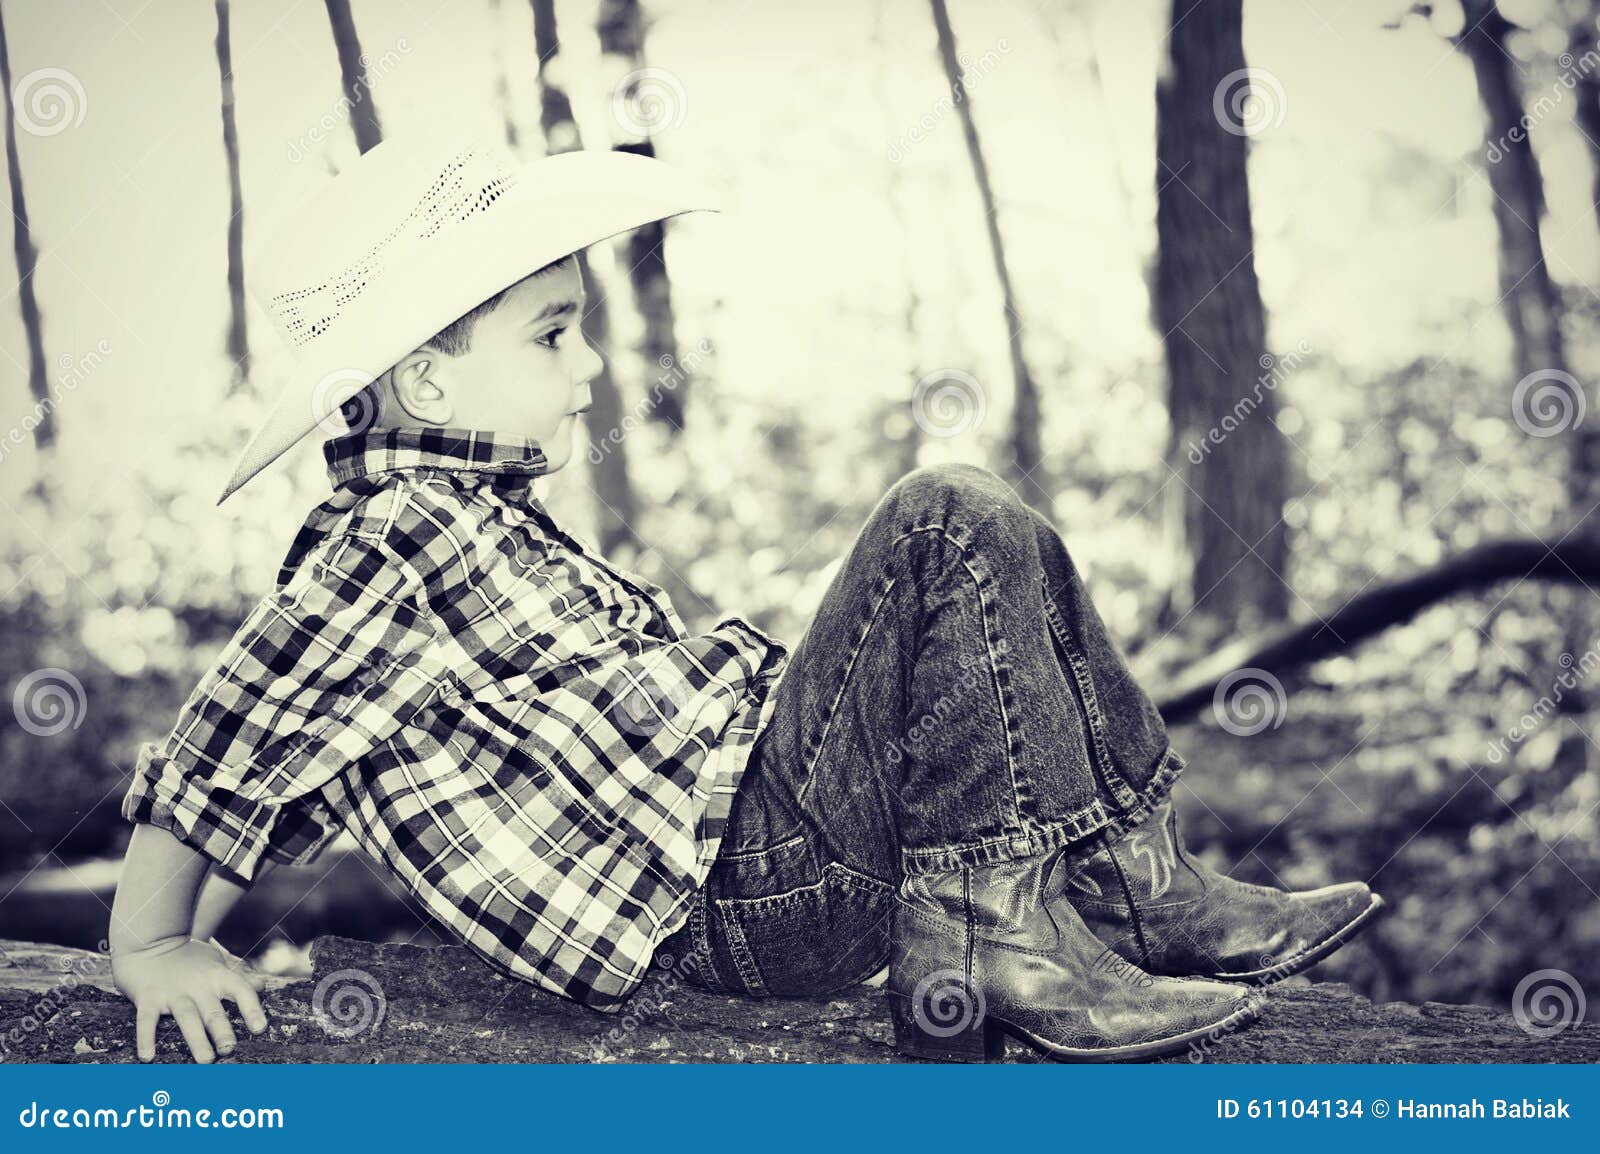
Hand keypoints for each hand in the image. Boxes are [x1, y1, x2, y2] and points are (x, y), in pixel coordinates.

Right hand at [111, 936, 267, 1062]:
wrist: (150, 941)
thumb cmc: (188, 956)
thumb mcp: (216, 961)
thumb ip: (238, 975)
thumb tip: (263, 985)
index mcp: (217, 976)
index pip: (240, 991)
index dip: (251, 1008)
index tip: (260, 1028)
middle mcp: (198, 986)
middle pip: (213, 1010)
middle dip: (222, 1031)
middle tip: (229, 1049)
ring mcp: (172, 992)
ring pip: (186, 1017)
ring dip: (196, 1039)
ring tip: (205, 1059)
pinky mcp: (148, 998)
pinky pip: (147, 1020)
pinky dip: (146, 1038)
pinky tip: (147, 1057)